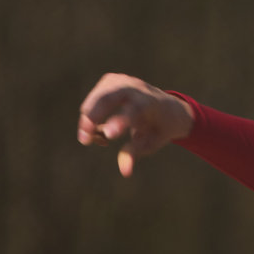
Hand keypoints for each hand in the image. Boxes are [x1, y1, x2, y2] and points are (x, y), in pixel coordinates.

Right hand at [77, 74, 193, 176]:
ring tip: (100, 140)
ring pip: (95, 99)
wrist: (168, 107)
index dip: (119, 122)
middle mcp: (136, 88)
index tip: (107, 135)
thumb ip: (136, 153)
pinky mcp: (110, 80)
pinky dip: (91, 116)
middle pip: (107, 98)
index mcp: (150, 104)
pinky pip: (93, 99)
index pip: (134, 110)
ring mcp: (122, 80)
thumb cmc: (158, 129)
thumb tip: (125, 172)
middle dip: (92, 118)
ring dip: (90, 121)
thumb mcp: (151, 143)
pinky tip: (102, 129)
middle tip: (84, 140)